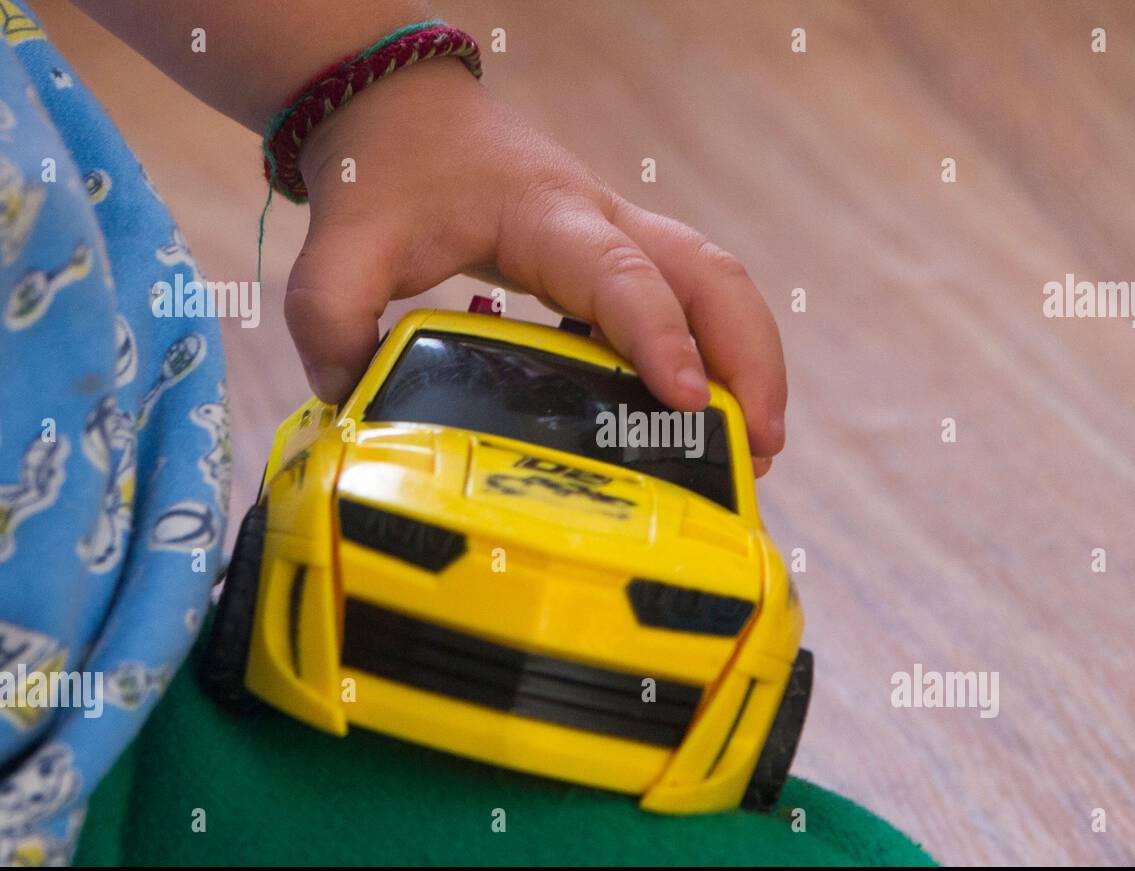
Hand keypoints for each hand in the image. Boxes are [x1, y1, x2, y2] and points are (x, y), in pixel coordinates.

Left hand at [289, 58, 786, 474]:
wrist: (407, 115)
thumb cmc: (389, 171)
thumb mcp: (342, 244)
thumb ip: (331, 321)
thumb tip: (358, 406)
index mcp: (548, 218)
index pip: (623, 276)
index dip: (661, 337)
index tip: (690, 400)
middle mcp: (605, 224)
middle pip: (713, 277)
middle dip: (750, 360)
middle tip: (760, 447)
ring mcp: (622, 239)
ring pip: (720, 287)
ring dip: (752, 361)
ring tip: (758, 446)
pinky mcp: (620, 260)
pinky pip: (695, 300)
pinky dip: (722, 351)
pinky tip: (716, 415)